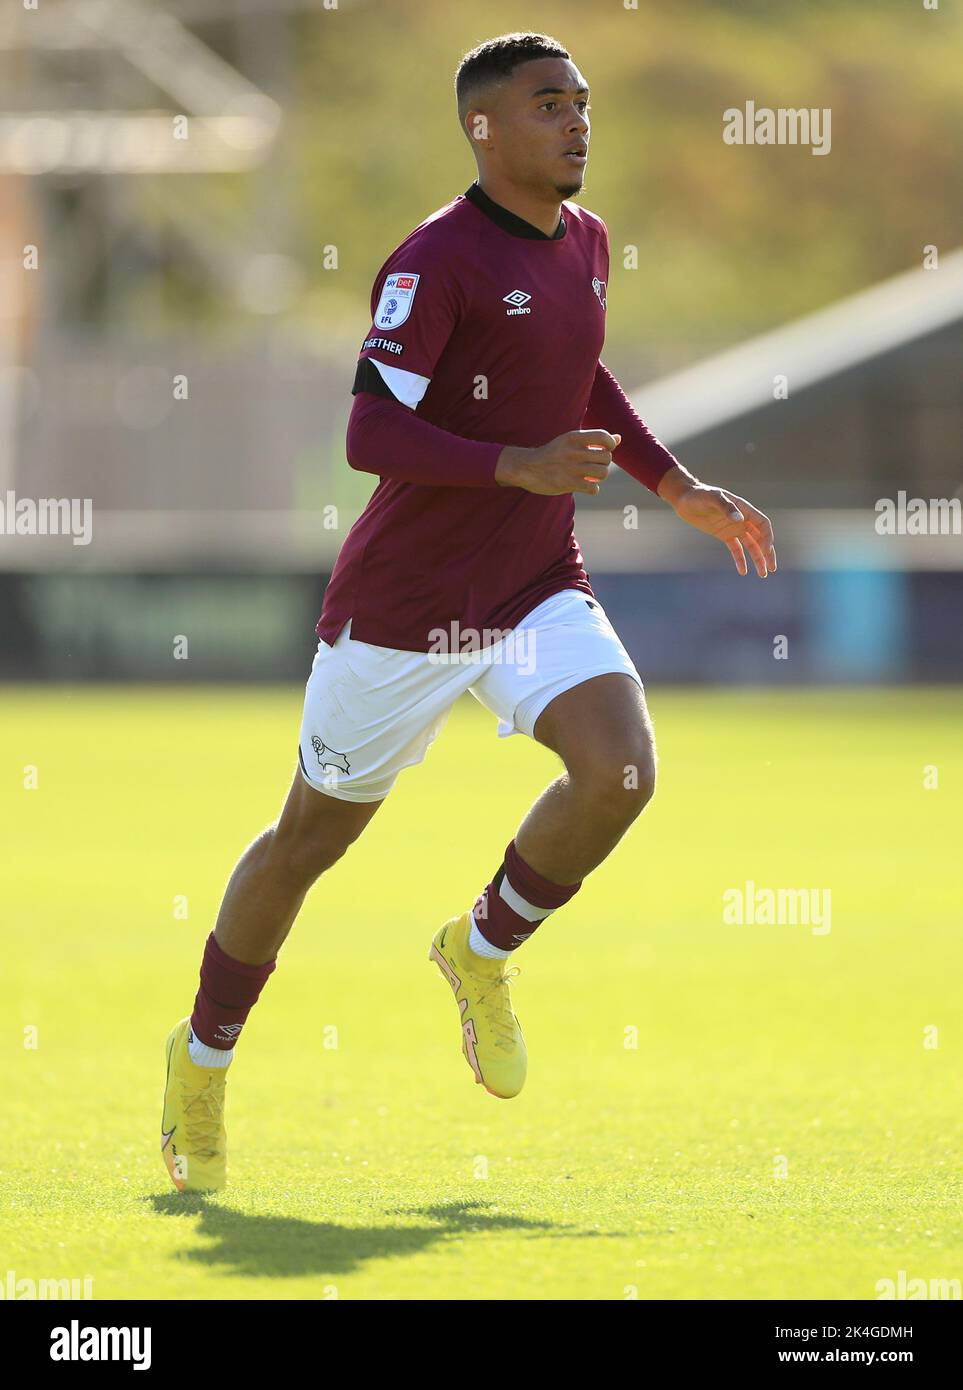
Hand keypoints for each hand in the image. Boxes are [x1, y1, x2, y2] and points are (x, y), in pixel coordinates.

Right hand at [496, 430, 621, 496]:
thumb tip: (619, 438)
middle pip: (606, 458)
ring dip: (600, 477)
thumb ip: (594, 439)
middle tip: (594, 466)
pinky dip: (593, 489)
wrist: (528, 468)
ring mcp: (571, 468)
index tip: (605, 449)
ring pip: (602, 473)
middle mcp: (573, 452)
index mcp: (574, 438)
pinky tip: (586, 486)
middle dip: (604, 463)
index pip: (604, 437)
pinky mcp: (568, 484)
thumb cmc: (553, 453)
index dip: (610, 444)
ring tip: (591, 476)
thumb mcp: (570, 441)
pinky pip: (593, 488)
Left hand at [664, 476, 776, 576]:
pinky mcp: (724, 535)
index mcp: (744, 509)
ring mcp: (734, 528)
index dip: (767, 538)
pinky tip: (743, 572)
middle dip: (767, 553)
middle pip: (761, 538)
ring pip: (751, 545)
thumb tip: (740, 520)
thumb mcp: (713, 498)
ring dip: (758, 559)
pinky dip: (740, 560)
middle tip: (771, 568)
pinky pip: (736, 549)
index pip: (763, 525)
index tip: (765, 551)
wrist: (685, 499)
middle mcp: (743, 519)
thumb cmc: (700, 495)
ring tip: (762, 574)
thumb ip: (726, 507)